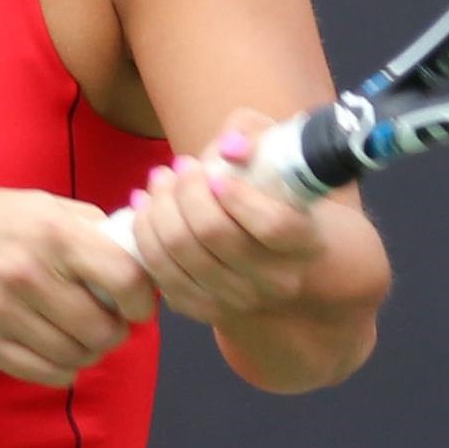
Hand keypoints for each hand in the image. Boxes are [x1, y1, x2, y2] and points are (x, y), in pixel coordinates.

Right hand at [0, 190, 157, 386]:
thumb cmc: (0, 223)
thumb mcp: (47, 207)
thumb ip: (95, 231)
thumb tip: (143, 257)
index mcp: (53, 233)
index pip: (124, 278)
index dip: (141, 300)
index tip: (137, 304)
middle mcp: (26, 272)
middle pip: (102, 329)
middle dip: (117, 332)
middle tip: (111, 324)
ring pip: (75, 357)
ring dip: (90, 353)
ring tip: (84, 337)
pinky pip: (43, 373)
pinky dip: (63, 369)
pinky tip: (61, 352)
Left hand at [128, 111, 328, 325]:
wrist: (278, 256)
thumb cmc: (275, 195)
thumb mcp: (279, 156)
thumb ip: (257, 136)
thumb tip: (229, 146)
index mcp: (304, 243)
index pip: (272, 225)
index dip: (238, 196)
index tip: (217, 173)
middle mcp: (276, 280)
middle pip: (214, 235)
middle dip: (186, 192)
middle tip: (180, 167)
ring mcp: (239, 301)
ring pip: (180, 255)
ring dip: (160, 209)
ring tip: (160, 180)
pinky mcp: (203, 311)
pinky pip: (162, 275)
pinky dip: (145, 236)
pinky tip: (144, 208)